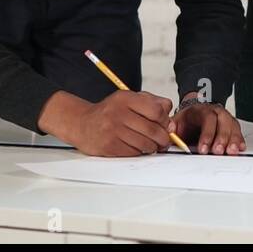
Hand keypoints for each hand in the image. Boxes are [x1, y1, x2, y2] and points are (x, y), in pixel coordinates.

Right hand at [39, 89, 174, 156]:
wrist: (82, 124)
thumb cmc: (110, 112)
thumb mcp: (130, 99)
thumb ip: (153, 104)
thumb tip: (170, 121)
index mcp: (126, 99)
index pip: (157, 111)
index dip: (165, 121)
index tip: (166, 125)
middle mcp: (119, 113)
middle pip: (153, 130)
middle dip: (163, 138)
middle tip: (164, 140)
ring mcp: (113, 131)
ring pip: (146, 144)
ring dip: (153, 147)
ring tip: (151, 144)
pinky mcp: (109, 146)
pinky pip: (135, 153)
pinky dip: (140, 152)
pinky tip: (138, 147)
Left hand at [172, 101, 244, 154]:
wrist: (195, 111)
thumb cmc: (187, 119)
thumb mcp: (176, 121)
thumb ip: (172, 129)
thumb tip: (168, 134)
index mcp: (201, 111)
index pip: (207, 119)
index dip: (206, 134)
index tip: (203, 149)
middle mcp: (216, 112)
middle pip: (223, 122)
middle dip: (221, 138)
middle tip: (218, 151)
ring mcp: (225, 118)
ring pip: (232, 126)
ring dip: (232, 140)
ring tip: (231, 152)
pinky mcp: (231, 126)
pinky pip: (238, 131)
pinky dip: (239, 140)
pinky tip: (240, 148)